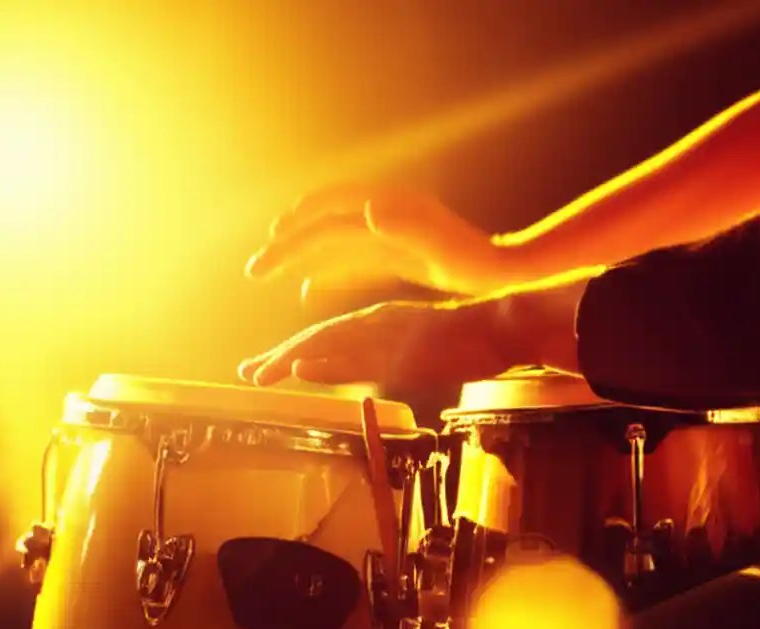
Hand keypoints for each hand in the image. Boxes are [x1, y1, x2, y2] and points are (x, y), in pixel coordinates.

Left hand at [238, 300, 512, 389]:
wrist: (505, 325)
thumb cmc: (469, 340)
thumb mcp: (417, 348)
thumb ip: (386, 355)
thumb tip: (359, 370)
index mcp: (378, 321)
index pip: (325, 337)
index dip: (291, 352)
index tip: (265, 366)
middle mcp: (376, 323)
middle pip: (316, 339)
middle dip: (277, 356)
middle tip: (247, 372)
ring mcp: (388, 334)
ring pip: (328, 344)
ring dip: (289, 358)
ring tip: (259, 371)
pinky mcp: (402, 347)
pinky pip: (357, 357)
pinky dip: (326, 361)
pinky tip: (300, 367)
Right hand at [245, 184, 509, 300]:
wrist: (506, 271)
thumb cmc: (475, 260)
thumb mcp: (440, 244)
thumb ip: (404, 226)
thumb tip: (367, 209)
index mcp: (387, 208)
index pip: (329, 213)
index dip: (296, 229)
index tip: (270, 246)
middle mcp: (382, 215)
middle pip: (322, 226)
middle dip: (286, 245)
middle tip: (253, 270)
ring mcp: (387, 233)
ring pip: (330, 242)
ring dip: (298, 256)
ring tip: (267, 273)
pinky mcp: (394, 253)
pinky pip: (349, 260)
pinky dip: (324, 271)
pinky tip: (307, 288)